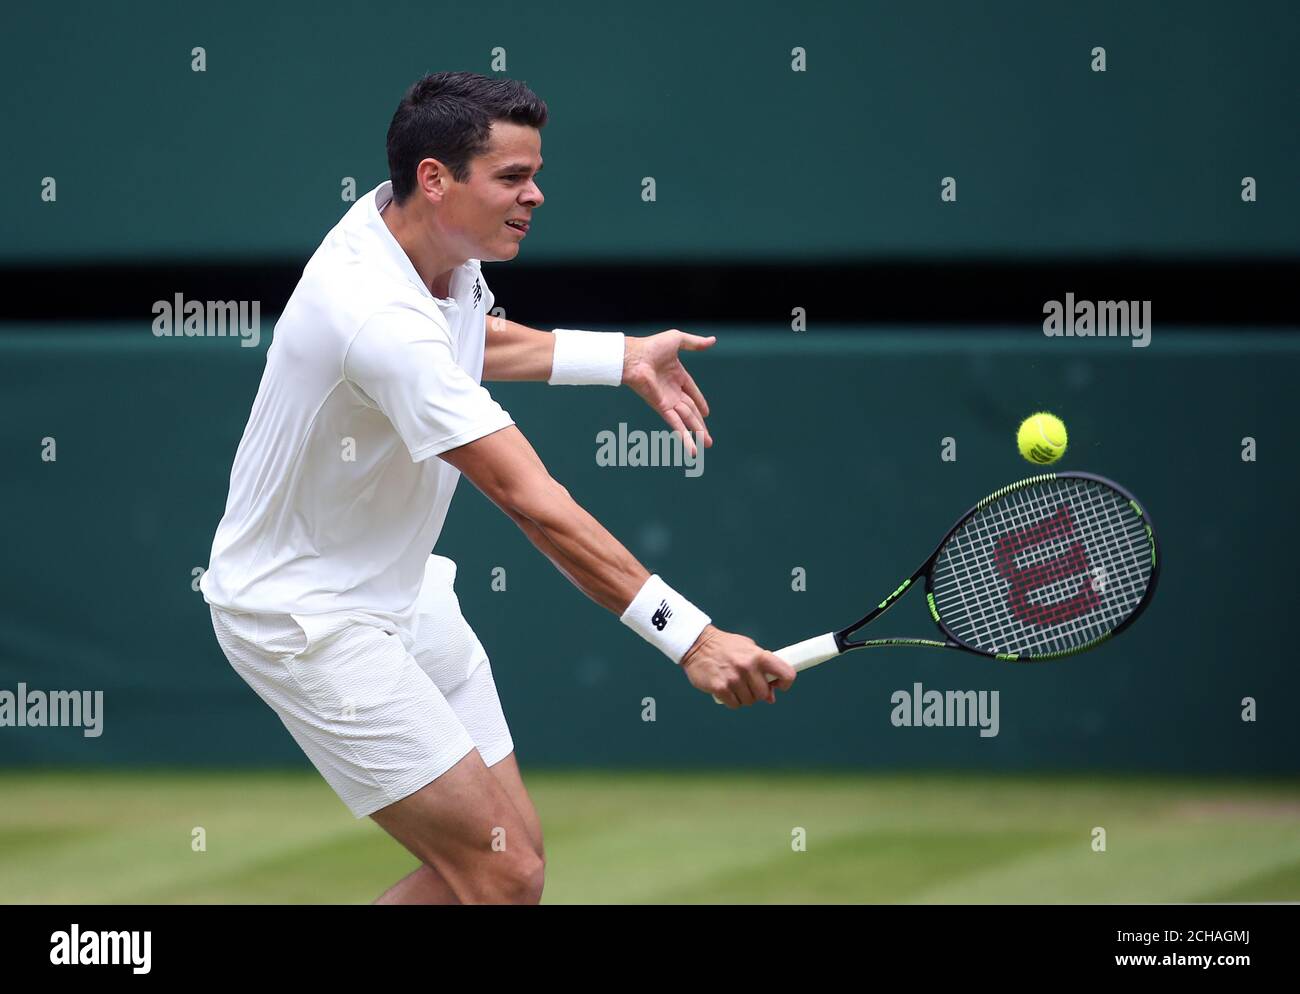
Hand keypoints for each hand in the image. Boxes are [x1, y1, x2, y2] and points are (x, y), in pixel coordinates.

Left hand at [622, 330, 714, 456]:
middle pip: (691, 411)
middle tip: (708, 439)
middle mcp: (673, 391)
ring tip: (706, 446)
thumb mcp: (678, 339)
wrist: (633, 356)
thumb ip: (695, 343)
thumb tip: (714, 340)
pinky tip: (692, 448)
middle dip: (700, 425)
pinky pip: (675, 424)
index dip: (700, 402)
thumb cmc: (651, 346)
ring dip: (696, 434)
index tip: (706, 414)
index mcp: (677, 375)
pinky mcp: (662, 407)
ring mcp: (668, 401)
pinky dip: (684, 436)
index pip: (692, 392)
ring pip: (686, 420)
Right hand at [679, 625, 796, 707]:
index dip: (785, 683)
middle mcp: (747, 667)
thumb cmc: (725, 647)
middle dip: (758, 693)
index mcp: (758, 656)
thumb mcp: (748, 648)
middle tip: (748, 685)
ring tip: (735, 684)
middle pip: (764, 694)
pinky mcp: (720, 688)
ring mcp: (733, 679)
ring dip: (743, 697)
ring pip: (749, 701)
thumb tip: (771, 696)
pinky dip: (732, 700)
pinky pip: (734, 704)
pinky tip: (726, 689)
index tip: (779, 686)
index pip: (786, 673)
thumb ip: (762, 668)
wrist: (697, 644)